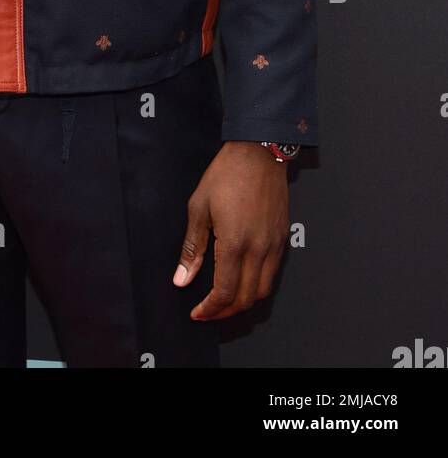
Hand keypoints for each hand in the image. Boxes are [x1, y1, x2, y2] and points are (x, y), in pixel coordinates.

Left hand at [172, 141, 289, 319]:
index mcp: (234, 243)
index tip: (198, 312)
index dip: (210, 309)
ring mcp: (274, 245)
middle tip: (208, 311)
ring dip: (243, 302)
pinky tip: (243, 279)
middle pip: (246, 299)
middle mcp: (258, 249)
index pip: (224, 293)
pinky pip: (273, 274)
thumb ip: (192, 248)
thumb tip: (182, 278)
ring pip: (263, 291)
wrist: (258, 153)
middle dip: (225, 312)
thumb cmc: (226, 175)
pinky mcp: (282, 238)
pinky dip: (257, 285)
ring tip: (225, 300)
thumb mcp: (199, 207)